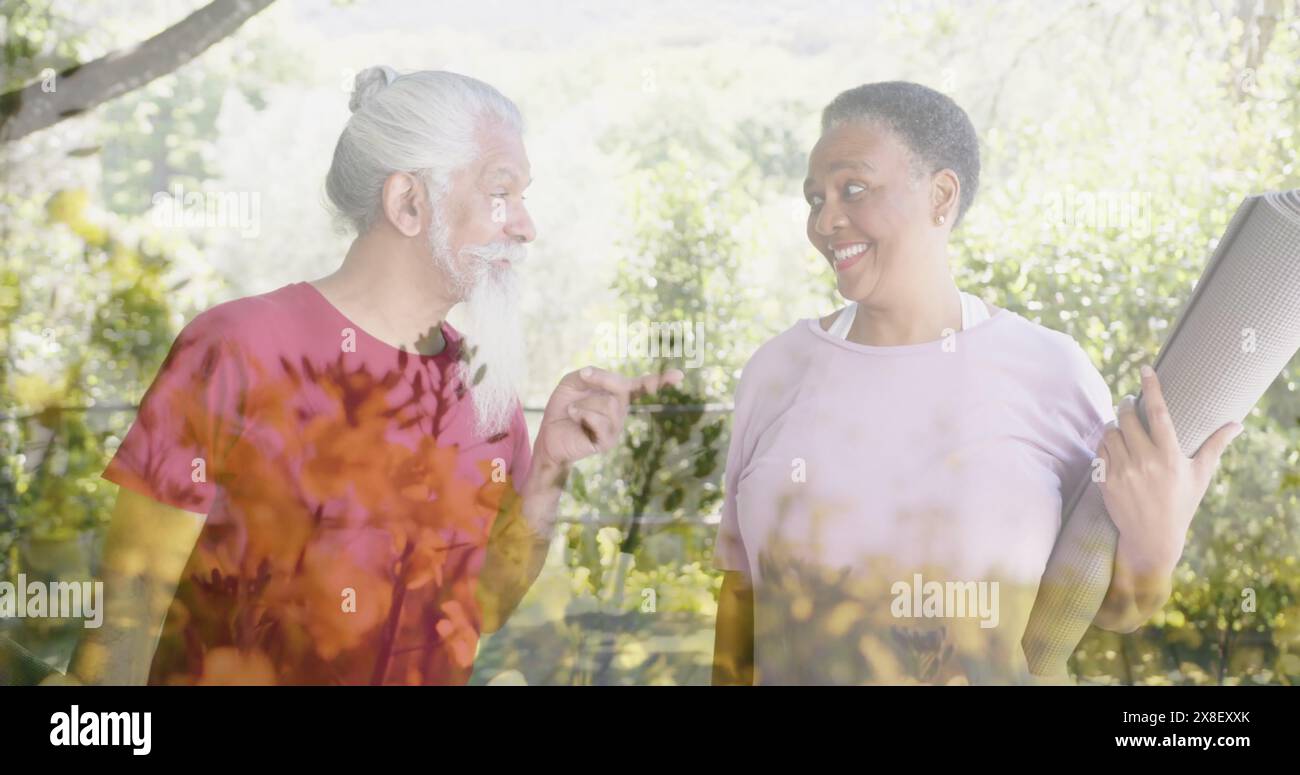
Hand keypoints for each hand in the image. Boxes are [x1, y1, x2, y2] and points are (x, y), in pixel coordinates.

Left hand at [533, 366, 684, 468]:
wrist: (549, 435)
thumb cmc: (563, 406)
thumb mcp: (573, 382)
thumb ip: (589, 374)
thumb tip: (597, 375)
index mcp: (618, 395)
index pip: (642, 387)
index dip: (661, 380)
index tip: (679, 376)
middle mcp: (621, 410)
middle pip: (623, 388)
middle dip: (600, 379)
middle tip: (583, 377)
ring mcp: (617, 427)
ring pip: (609, 404)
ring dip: (585, 402)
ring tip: (573, 410)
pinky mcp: (607, 441)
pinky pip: (600, 421)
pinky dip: (582, 413)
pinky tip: (573, 415)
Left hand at [1095, 364, 1243, 569]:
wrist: (1152, 537)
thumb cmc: (1181, 503)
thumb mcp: (1200, 475)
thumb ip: (1215, 445)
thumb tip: (1237, 423)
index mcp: (1170, 456)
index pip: (1158, 413)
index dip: (1152, 387)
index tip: (1145, 368)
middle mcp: (1144, 462)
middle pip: (1127, 418)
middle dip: (1126, 405)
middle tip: (1129, 401)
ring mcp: (1122, 472)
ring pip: (1109, 432)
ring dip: (1113, 424)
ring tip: (1121, 426)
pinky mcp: (1105, 481)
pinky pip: (1098, 451)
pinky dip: (1103, 444)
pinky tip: (1112, 445)